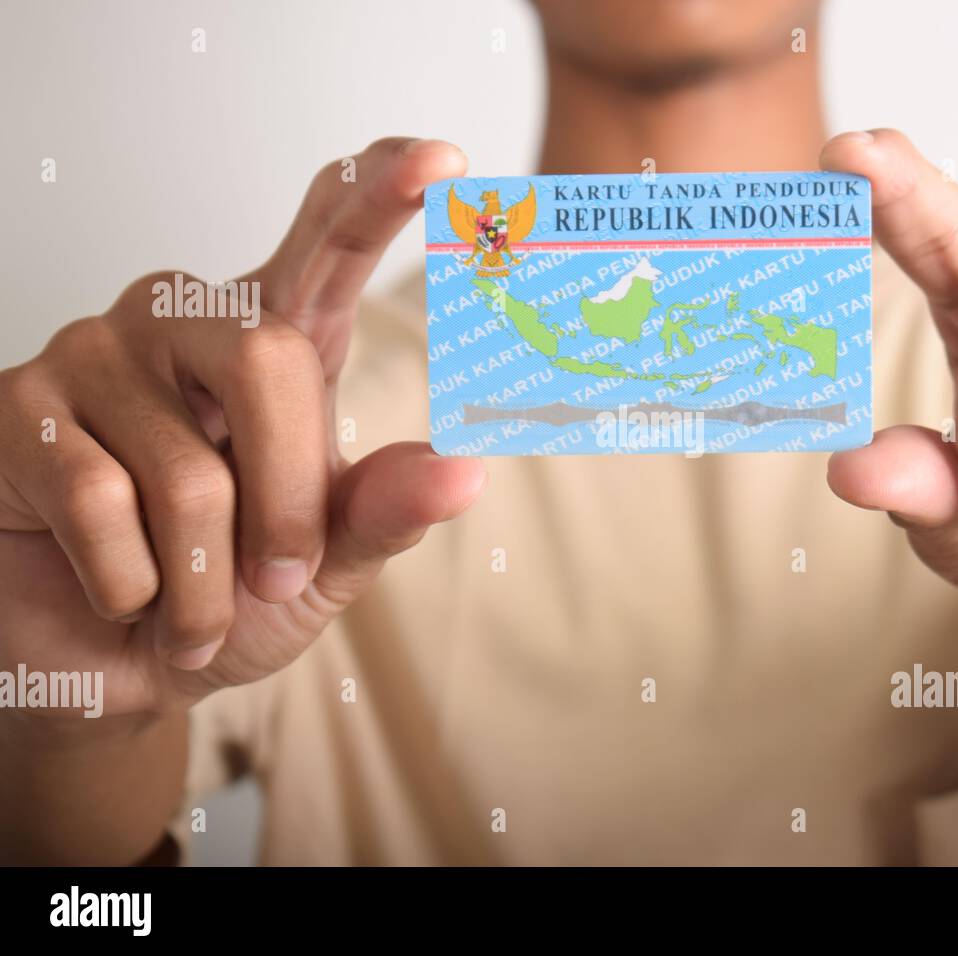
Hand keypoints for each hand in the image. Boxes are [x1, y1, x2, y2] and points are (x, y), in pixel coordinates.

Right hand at [0, 138, 483, 719]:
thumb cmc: (228, 598)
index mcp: (273, 346)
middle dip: (287, 504)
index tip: (441, 158)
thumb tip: (466, 470)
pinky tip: (119, 590)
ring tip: (185, 604)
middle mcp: (183, 323)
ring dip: (204, 581)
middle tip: (274, 578)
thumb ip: (381, 511)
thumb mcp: (322, 565)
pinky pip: (100, 505)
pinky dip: (132, 587)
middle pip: (269, 362)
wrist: (116, 670)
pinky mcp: (16, 407)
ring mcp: (93, 353)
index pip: (325, 248)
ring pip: (188, 470)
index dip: (377, 196)